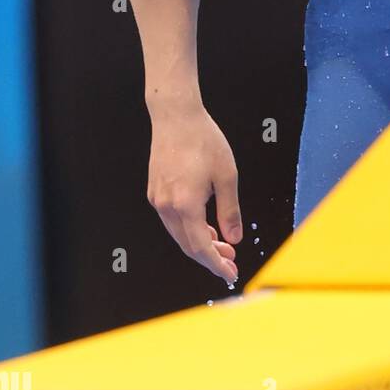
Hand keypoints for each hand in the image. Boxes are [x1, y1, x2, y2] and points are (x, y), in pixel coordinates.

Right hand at [147, 103, 242, 283]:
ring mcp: (157, 199)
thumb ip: (230, 210)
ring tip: (222, 245)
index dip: (216, 265)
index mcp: (186, 204)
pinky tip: (204, 226)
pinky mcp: (155, 191)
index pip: (201, 247)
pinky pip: (172, 220)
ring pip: (178, 234)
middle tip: (230, 262)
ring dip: (199, 243)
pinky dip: (188, 229)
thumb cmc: (203, 139)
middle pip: (187, 245)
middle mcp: (167, 206)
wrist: (176, 115)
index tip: (230, 274)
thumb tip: (234, 239)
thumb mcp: (227, 175)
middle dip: (210, 257)